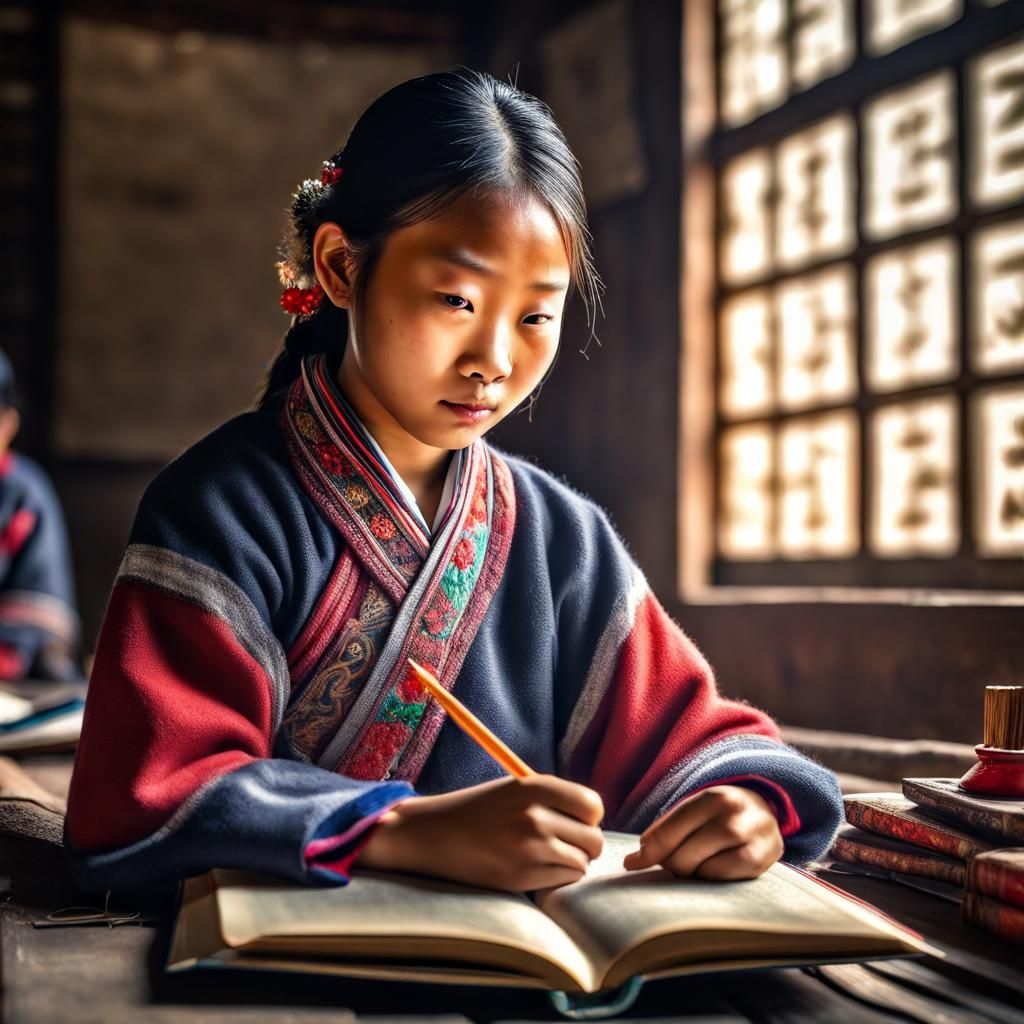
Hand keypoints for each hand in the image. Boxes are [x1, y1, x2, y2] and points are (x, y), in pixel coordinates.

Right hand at [355, 774, 604, 891]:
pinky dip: (557, 877)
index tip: (576, 821)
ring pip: (582, 863)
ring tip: (547, 857)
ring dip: (572, 862)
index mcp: (533, 787)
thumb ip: (552, 798)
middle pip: (593, 838)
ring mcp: (529, 848)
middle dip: (585, 844)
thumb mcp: (514, 789)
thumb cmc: (478, 810)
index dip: (590, 817)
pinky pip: (563, 880)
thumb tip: (593, 819)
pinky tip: (536, 869)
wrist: (434, 834)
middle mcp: (535, 816)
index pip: (592, 805)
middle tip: (565, 844)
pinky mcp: (521, 877)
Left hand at [622, 785, 782, 880]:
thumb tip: (633, 862)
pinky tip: (712, 868)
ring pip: (702, 869)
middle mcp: (733, 813)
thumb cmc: (720, 814)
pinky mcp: (762, 860)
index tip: (631, 863)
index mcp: (712, 797)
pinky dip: (710, 878)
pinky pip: (722, 878)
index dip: (647, 852)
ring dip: (691, 872)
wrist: (766, 813)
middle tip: (673, 861)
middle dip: (670, 863)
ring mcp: (751, 837)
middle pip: (682, 855)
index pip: (669, 831)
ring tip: (695, 862)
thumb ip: (664, 831)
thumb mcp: (694, 810)